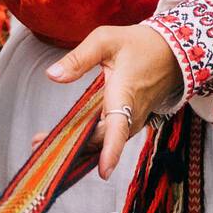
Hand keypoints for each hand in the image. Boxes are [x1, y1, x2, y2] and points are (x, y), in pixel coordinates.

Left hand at [38, 23, 182, 179]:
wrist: (173, 53)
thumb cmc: (139, 44)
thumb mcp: (106, 40)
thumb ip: (78, 58)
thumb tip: (52, 76)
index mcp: (125, 92)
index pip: (119, 127)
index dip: (112, 150)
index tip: (104, 172)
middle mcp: (132, 113)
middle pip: (102, 141)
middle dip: (73, 148)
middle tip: (38, 142)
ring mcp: (134, 121)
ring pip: (106, 143)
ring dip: (79, 146)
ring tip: (46, 141)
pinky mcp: (132, 123)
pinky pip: (111, 138)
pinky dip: (91, 142)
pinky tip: (70, 138)